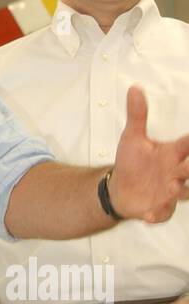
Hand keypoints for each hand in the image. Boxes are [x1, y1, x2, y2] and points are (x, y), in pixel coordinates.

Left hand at [110, 87, 188, 222]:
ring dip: (179, 191)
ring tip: (170, 186)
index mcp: (173, 154)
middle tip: (183, 168)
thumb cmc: (133, 162)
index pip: (188, 144)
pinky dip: (157, 215)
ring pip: (183, 193)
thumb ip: (137, 115)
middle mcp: (176, 173)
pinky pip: (162, 214)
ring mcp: (170, 192)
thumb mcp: (132, 137)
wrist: (121, 190)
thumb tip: (134, 88)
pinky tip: (148, 216)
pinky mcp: (160, 208)